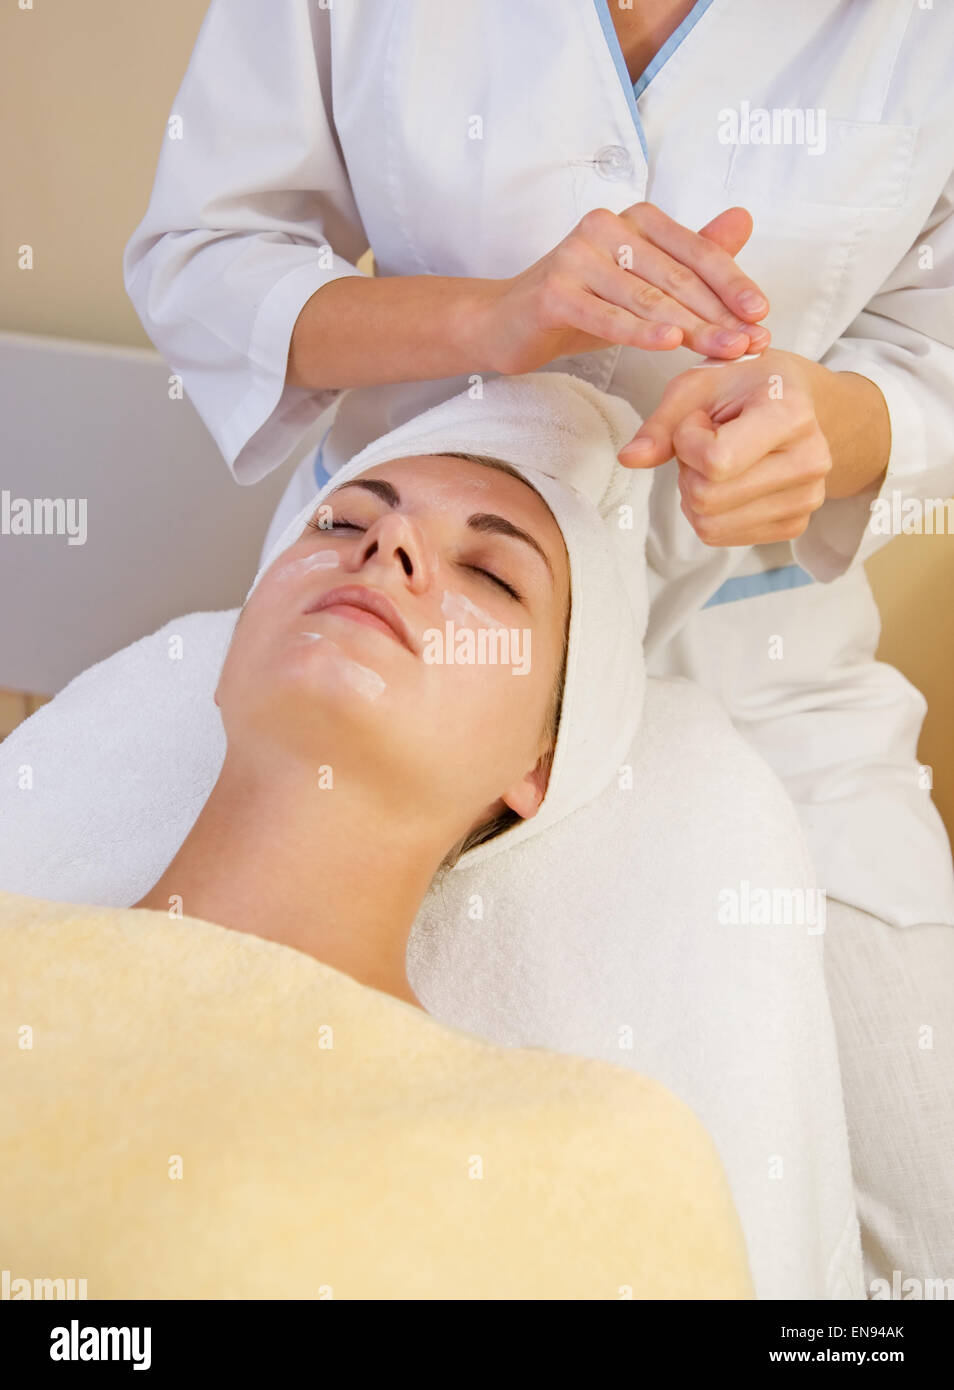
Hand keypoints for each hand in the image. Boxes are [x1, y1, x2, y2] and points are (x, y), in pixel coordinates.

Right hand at [481, 204, 770, 373]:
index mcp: (634, 219)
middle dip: (718, 313)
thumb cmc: (581, 303)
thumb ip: (692, 255)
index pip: (695, 251)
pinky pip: (606, 315)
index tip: (762, 314)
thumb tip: (744, 219)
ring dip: (690, 327)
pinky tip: (669, 344)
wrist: (507, 322)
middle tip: (750, 344)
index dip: (732, 283)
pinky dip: (639, 331)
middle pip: (675, 276)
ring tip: (724, 351)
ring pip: (646, 297)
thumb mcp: (642, 281)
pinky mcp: (554, 290)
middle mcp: (606, 227)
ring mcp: (577, 256)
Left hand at [617, 349, 837, 546]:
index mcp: (791, 414)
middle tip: (708, 440)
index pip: (716, 461)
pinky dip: (710, 512)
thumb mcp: (699, 385)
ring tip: (718, 460)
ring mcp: (807, 499)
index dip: (687, 443)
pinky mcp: (794, 526)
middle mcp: (810, 461)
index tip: (699, 420)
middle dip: (689, 470)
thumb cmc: (747, 386)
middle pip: (707, 498)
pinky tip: (729, 481)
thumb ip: (661, 424)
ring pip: (709, 524)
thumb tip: (629, 458)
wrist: (801, 404)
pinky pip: (720, 536)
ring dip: (696, 493)